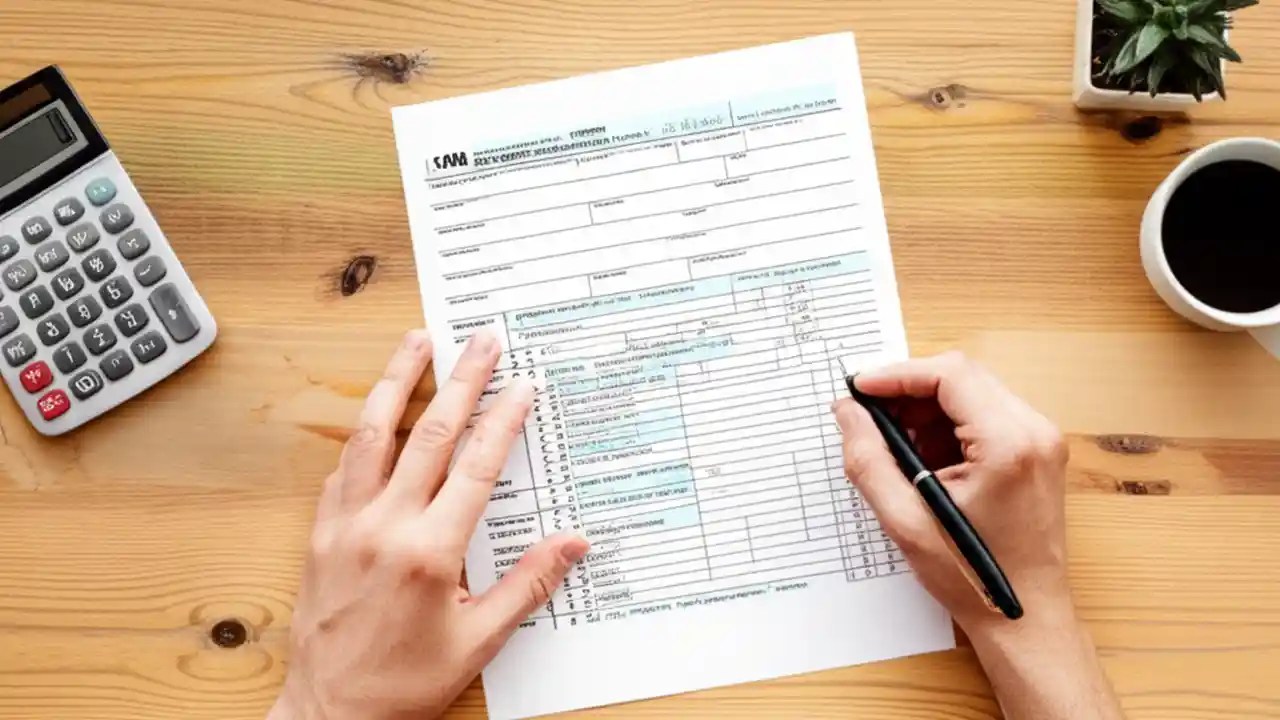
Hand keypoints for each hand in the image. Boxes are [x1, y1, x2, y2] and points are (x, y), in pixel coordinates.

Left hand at [270, 330, 588, 719]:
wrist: (330, 715)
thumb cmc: (404, 684)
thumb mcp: (479, 642)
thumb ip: (528, 585)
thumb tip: (573, 543)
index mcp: (430, 551)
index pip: (475, 466)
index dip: (503, 420)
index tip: (522, 385)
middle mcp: (385, 525)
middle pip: (429, 434)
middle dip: (461, 380)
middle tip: (481, 340)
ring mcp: (346, 524)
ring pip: (372, 434)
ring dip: (398, 382)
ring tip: (416, 342)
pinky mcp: (321, 533)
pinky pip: (342, 468)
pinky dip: (363, 433)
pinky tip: (375, 414)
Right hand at [832, 351, 1069, 632]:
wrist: (1026, 618)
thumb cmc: (972, 577)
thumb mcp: (905, 520)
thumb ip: (869, 460)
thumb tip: (848, 412)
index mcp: (1008, 444)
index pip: (949, 375)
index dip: (898, 374)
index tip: (859, 389)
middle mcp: (1034, 431)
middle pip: (962, 377)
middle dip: (909, 391)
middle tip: (869, 417)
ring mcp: (1041, 440)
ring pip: (973, 393)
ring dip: (928, 409)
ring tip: (896, 448)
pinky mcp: (1037, 452)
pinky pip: (986, 416)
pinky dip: (948, 426)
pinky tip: (925, 459)